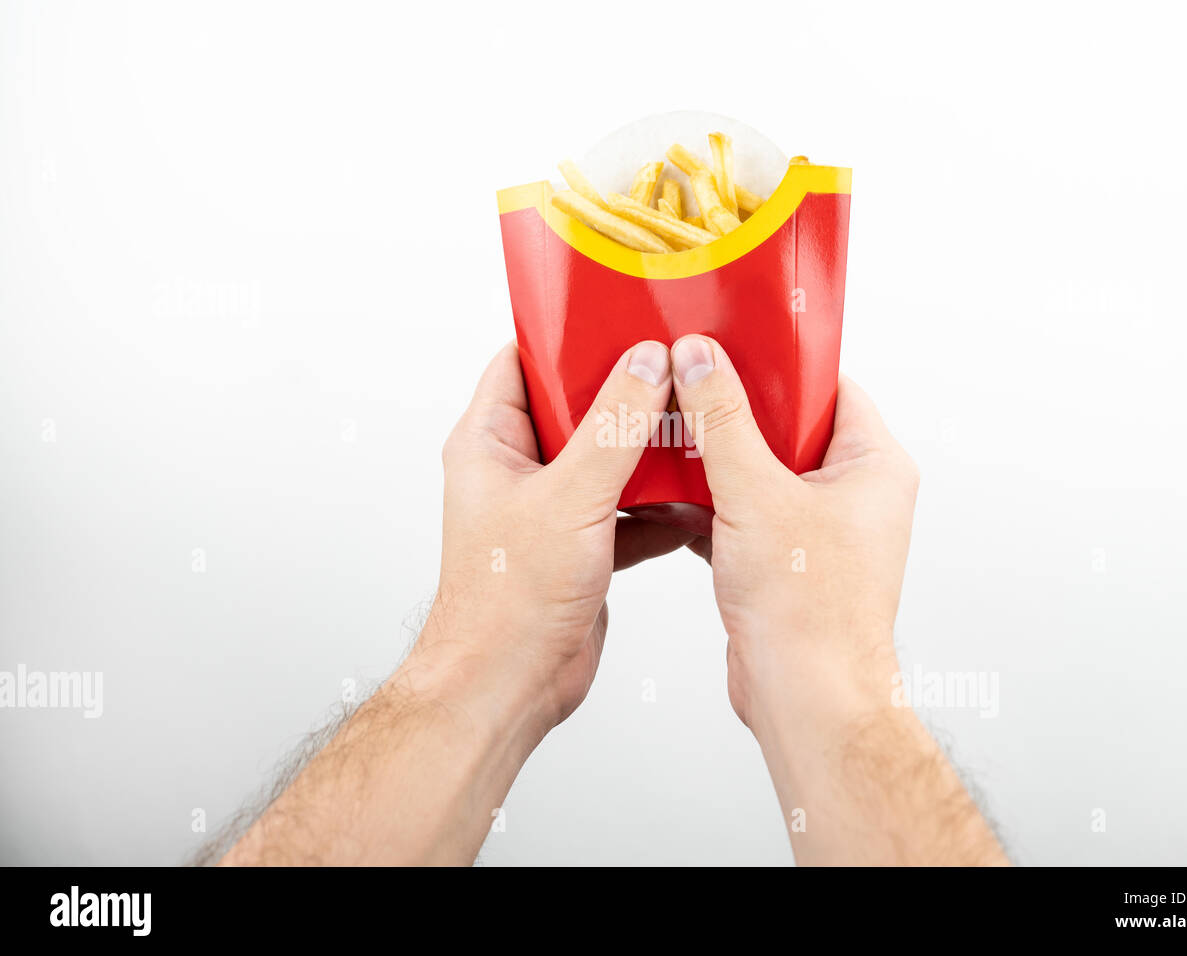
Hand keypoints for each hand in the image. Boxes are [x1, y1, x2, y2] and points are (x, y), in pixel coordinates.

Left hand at [421, 340, 688, 730]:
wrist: (509, 687)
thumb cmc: (507, 600)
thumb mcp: (570, 496)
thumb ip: (614, 426)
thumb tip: (648, 362)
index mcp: (490, 443)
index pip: (523, 362)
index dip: (567, 335)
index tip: (619, 311)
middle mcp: (516, 471)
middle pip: (577, 408)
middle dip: (626, 392)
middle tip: (676, 364)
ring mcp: (549, 511)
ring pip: (607, 461)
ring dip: (650, 453)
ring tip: (695, 425)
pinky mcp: (580, 548)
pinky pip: (627, 512)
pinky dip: (659, 510)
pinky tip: (694, 504)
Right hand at [671, 334, 1005, 864]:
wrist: (806, 700)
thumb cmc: (811, 611)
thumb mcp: (756, 494)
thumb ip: (723, 418)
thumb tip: (699, 357)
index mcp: (873, 466)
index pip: (831, 386)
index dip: (781, 361)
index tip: (733, 339)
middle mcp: (855, 495)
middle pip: (790, 426)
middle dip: (737, 409)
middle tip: (689, 379)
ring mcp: (821, 531)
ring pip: (763, 472)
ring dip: (718, 458)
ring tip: (671, 428)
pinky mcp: (787, 562)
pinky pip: (746, 513)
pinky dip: (710, 503)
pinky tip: (666, 490)